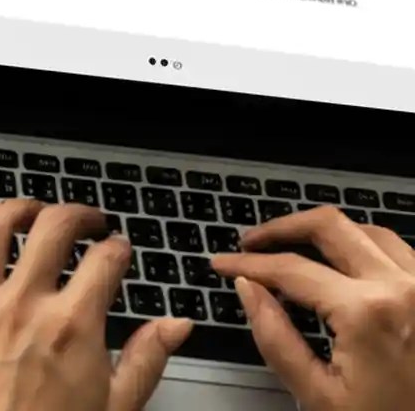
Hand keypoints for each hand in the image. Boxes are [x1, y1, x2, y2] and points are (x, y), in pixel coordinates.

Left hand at [0, 201, 193, 410]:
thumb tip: (176, 325)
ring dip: (13, 211)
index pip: (104, 260)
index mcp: (70, 325)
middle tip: (85, 220)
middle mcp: (21, 306)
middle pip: (51, 229)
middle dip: (75, 214)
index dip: (118, 247)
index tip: (119, 249)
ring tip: (29, 211)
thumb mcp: (113, 409)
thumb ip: (145, 360)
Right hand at [212, 207, 414, 410]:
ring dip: (324, 232)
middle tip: (251, 242)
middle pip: (330, 226)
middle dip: (281, 228)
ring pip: (366, 229)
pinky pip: (398, 248)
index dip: (248, 263)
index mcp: (367, 312)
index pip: (292, 269)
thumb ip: (276, 337)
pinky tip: (340, 260)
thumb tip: (247, 288)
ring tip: (292, 246)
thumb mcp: (318, 394)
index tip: (223, 263)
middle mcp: (402, 286)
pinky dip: (362, 244)